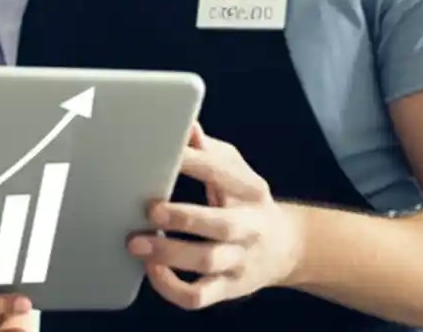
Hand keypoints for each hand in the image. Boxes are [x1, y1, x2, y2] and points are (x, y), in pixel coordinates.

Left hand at [127, 123, 304, 309]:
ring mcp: (239, 260)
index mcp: (249, 190)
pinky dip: (173, 288)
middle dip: (183, 218)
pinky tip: (152, 270)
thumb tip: (185, 125)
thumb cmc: (245, 200)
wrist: (286, 247)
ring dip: (170, 254)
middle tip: (149, 208)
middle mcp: (248, 227)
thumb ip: (209, 151)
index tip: (161, 153)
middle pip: (220, 225)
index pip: (222, 172)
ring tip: (136, 243)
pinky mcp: (228, 288)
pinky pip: (199, 296)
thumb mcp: (236, 170)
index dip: (192, 162)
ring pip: (207, 262)